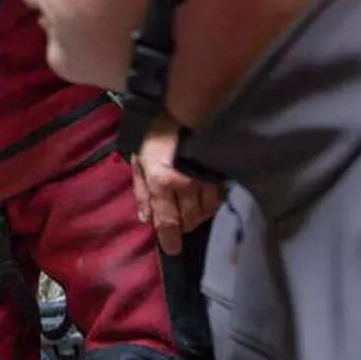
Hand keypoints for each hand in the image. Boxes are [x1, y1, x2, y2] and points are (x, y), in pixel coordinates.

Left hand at [131, 116, 222, 255]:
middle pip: (188, 220)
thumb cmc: (156, 135)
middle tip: (178, 222)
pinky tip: (206, 200)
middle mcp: (185, 183)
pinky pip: (219, 199)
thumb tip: (145, 219)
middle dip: (182, 225)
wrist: (185, 109)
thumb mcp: (139, 161)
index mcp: (161, 180)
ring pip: (206, 212)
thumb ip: (141, 192)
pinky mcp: (221, 174)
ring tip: (191, 210)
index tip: (172, 250)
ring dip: (197, 215)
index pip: (167, 221)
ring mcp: (206, 179)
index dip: (169, 239)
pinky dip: (212, 204)